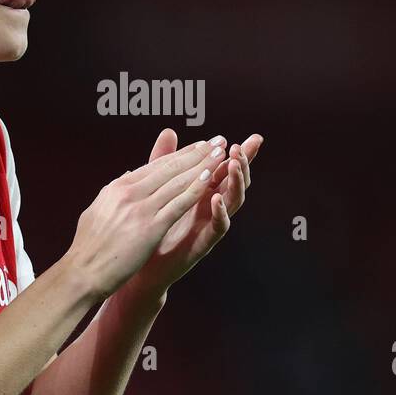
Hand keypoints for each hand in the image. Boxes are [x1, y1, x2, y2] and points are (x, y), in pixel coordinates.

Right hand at [63, 137, 232, 299]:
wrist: (83, 273)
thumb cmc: (89, 247)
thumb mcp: (99, 210)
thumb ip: (116, 191)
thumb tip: (129, 175)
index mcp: (118, 188)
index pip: (155, 166)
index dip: (180, 154)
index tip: (198, 146)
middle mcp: (129, 192)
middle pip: (169, 168)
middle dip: (196, 153)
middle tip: (217, 141)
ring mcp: (140, 209)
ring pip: (177, 181)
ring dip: (202, 165)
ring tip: (219, 153)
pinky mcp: (150, 227)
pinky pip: (178, 203)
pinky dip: (195, 188)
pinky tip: (210, 178)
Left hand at [123, 128, 261, 298]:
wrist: (142, 264)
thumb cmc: (153, 225)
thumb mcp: (159, 187)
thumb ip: (166, 160)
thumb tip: (170, 131)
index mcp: (204, 191)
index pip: (227, 168)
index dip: (240, 154)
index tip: (253, 137)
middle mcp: (212, 206)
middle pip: (236, 182)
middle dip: (243, 164)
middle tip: (244, 147)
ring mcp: (210, 224)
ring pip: (233, 202)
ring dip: (236, 182)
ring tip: (234, 164)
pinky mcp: (203, 243)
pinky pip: (218, 227)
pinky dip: (220, 213)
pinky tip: (216, 199)